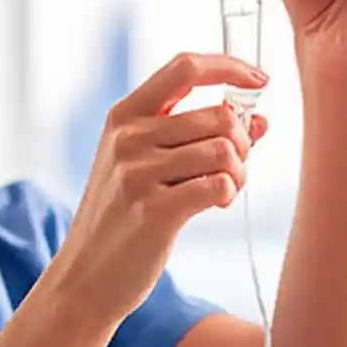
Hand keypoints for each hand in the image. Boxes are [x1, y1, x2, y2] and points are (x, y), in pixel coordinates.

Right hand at [50, 53, 269, 320]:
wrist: (85, 278)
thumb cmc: (121, 219)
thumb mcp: (144, 165)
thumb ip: (196, 137)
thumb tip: (257, 119)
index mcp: (124, 115)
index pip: (185, 67)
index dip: (230, 67)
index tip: (261, 80)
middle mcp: (128, 137)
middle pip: (219, 115)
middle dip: (241, 142)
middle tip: (234, 168)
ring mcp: (138, 173)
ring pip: (225, 149)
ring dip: (239, 172)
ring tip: (224, 190)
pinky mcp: (154, 211)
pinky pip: (219, 184)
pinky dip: (228, 193)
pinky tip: (215, 204)